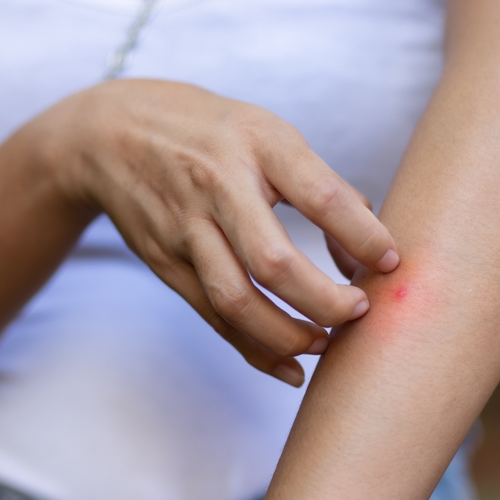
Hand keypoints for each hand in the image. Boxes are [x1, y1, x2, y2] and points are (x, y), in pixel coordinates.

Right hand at [39, 79, 398, 385]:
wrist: (108, 135)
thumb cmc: (207, 131)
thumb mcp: (266, 131)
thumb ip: (319, 183)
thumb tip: (370, 248)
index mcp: (257, 145)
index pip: (320, 196)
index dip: (363, 235)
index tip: (391, 262)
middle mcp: (218, 188)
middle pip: (273, 263)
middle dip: (325, 302)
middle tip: (359, 312)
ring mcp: (186, 231)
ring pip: (238, 302)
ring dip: (289, 336)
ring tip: (326, 343)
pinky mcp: (168, 264)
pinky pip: (215, 318)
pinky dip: (255, 351)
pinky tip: (290, 368)